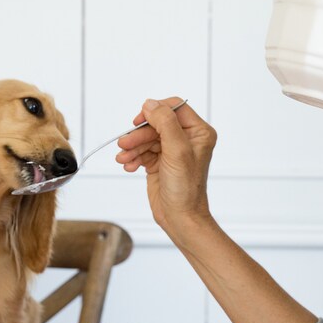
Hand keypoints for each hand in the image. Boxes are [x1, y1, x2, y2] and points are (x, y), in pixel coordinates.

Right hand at [116, 98, 217, 235]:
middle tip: (124, 144)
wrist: (180, 217)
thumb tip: (150, 104)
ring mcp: (172, 150)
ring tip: (124, 159)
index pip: (174, 108)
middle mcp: (186, 139)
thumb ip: (165, 123)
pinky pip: (142, 151)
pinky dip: (133, 157)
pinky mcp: (159, 161)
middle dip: (139, 134)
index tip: (139, 120)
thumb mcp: (177, 151)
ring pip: (146, 137)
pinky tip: (129, 166)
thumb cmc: (186, 189)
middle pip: (156, 123)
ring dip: (132, 147)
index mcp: (198, 132)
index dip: (155, 111)